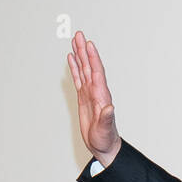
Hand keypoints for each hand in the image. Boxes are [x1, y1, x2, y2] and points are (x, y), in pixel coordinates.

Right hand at [67, 30, 121, 165]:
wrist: (104, 146)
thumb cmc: (106, 139)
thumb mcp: (106, 129)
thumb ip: (107, 118)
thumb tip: (110, 107)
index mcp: (101, 96)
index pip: (96, 73)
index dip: (93, 58)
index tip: (88, 44)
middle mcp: (96, 92)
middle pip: (89, 66)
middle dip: (84, 51)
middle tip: (79, 35)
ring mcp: (90, 93)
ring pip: (83, 70)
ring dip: (79, 55)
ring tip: (75, 41)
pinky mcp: (84, 98)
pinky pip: (78, 79)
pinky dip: (75, 68)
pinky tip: (72, 58)